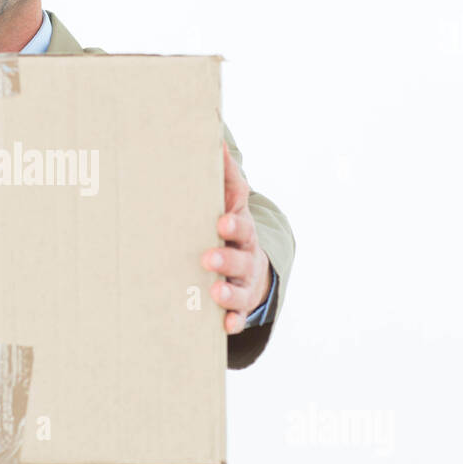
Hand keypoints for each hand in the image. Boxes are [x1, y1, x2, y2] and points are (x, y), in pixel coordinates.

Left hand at [202, 140, 270, 333]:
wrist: (254, 269)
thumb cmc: (232, 229)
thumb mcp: (231, 202)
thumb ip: (225, 176)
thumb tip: (215, 138)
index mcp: (241, 230)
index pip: (240, 225)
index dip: (233, 224)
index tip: (221, 221)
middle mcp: (246, 257)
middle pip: (240, 257)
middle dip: (226, 257)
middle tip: (208, 257)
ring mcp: (244, 282)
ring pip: (238, 288)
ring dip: (227, 291)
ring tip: (214, 291)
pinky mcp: (239, 305)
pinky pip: (237, 315)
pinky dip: (232, 320)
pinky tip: (224, 325)